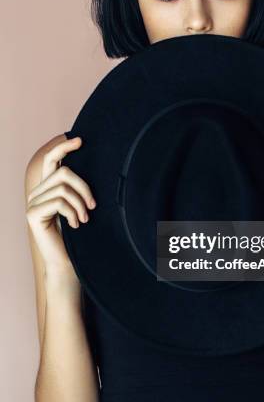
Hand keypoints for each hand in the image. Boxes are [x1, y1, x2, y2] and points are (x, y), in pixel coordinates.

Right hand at [25, 136, 96, 271]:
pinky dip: (73, 212)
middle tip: (93, 205)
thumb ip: (76, 187)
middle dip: (84, 187)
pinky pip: (59, 202)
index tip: (79, 140)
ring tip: (85, 218)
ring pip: (64, 187)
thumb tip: (88, 163)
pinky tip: (75, 225)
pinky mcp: (33, 214)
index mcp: (47, 188)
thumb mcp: (78, 205)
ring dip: (80, 204)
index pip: (50, 159)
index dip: (63, 147)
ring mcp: (32, 203)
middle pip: (63, 172)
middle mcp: (37, 192)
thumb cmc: (78, 235)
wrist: (67, 261)